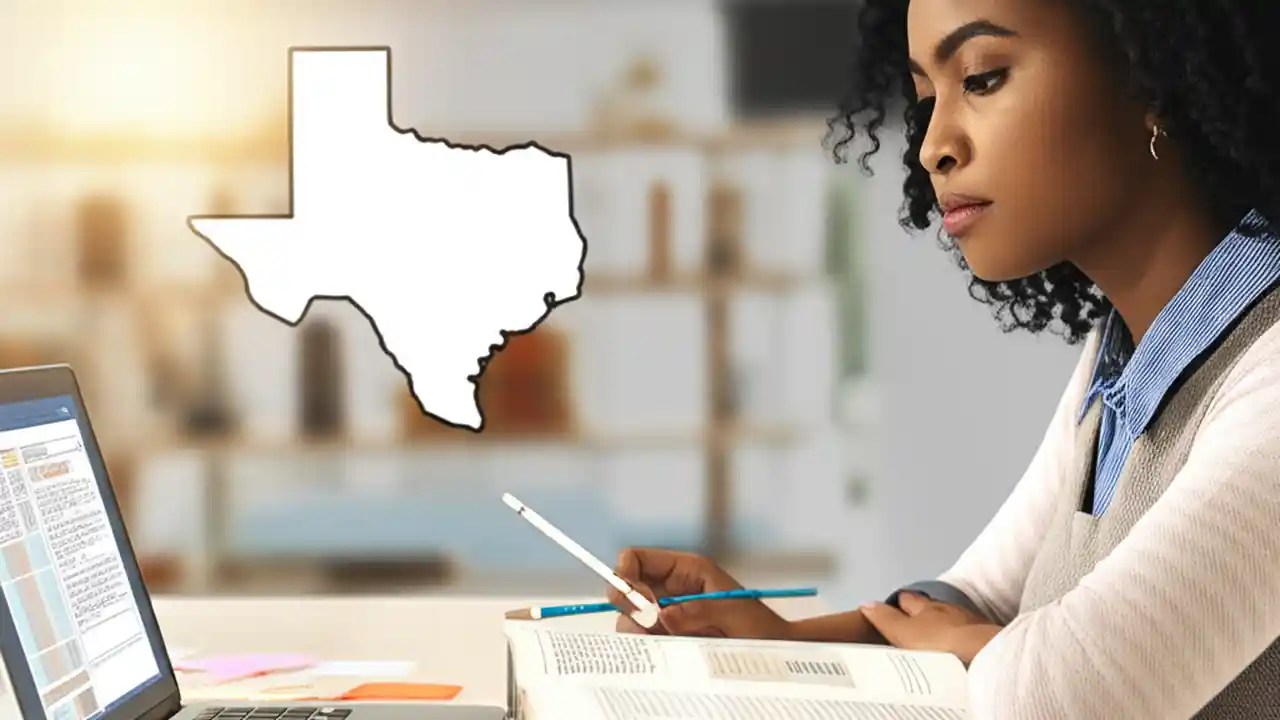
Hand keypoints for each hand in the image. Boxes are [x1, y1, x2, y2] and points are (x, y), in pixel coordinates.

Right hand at [609, 547, 791, 639]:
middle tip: (651, 624)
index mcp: (683, 569)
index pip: (636, 558)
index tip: (638, 600)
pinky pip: (641, 640)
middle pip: (624, 588)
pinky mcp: (665, 637)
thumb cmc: (758, 624)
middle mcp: (668, 588)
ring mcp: (665, 614)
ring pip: (629, 617)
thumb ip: (698, 609)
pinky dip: (646, 647)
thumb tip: (663, 615)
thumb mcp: (732, 610)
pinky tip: (667, 651)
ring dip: (638, 630)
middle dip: (629, 606)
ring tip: (668, 641)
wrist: (772, 650)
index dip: (626, 574)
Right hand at [858, 592, 1002, 665]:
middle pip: (931, 606)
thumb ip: (885, 618)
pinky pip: (969, 633)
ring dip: (945, 622)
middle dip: (923, 609)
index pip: (908, 600)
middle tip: (915, 614)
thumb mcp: (902, 633)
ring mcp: (968, 622)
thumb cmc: (940, 642)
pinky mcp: (985, 638)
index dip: (900, 602)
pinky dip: (962, 636)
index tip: (894, 603)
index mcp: (925, 607)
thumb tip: (866, 603)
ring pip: (952, 618)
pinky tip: (960, 646)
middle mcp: (947, 610)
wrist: (980, 654)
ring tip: (938, 632)